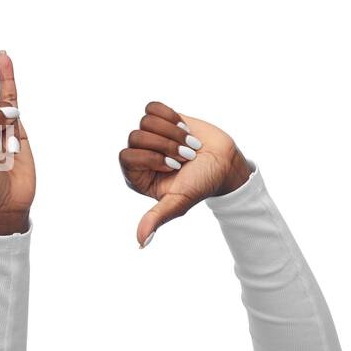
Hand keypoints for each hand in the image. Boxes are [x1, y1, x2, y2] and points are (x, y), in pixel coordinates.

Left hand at [118, 102, 250, 247]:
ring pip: (146, 120)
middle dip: (166, 144)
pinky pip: (154, 107)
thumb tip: (140, 243)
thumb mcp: (178, 203)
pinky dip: (171, 116)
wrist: (225, 164)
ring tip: (188, 144)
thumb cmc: (201, 185)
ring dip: (173, 131)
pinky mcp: (162, 119)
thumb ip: (157, 218)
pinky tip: (185, 129)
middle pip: (136, 135)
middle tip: (186, 157)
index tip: (174, 166)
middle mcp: (140, 155)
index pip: (126, 155)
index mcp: (137, 175)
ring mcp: (150, 136)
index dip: (152, 157)